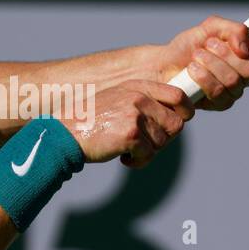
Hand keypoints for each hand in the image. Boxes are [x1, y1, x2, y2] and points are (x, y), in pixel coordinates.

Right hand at [60, 80, 193, 168]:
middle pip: (176, 124)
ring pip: (162, 142)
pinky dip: (138, 162)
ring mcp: (135, 115)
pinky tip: (123, 159)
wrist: (64, 134)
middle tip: (145, 144)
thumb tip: (172, 118)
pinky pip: (149, 155)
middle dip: (163, 138)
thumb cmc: (89, 122)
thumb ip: (142, 103)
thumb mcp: (116, 99)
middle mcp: (138, 98)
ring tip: (128, 151)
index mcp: (136, 87)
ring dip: (148, 152)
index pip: (177, 95)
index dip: (184, 112)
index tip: (174, 124)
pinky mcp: (131, 134)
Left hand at [157, 15, 248, 109]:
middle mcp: (244, 73)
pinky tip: (192, 71)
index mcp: (247, 52)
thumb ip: (233, 29)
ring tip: (196, 57)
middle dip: (226, 55)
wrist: (164, 64)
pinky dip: (203, 78)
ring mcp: (234, 90)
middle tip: (208, 46)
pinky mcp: (220, 104)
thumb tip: (246, 47)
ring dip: (211, 64)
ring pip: (233, 81)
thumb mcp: (210, 28)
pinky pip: (218, 93)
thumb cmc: (188, 47)